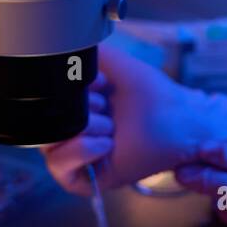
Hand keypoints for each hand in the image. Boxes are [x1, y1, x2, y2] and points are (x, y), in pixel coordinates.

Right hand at [42, 43, 226, 193]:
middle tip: (104, 106)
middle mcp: (75, 132)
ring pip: (50, 146)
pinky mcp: (89, 178)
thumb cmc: (154, 95)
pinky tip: (105, 143)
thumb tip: (59, 47)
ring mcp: (80, 156)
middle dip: (75, 111)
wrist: (181, 119)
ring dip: (81, 130)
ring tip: (110, 126)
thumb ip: (86, 53)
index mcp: (77, 107)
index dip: (65, 91)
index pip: (45, 102)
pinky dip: (79, 151)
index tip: (97, 85)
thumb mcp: (115, 65)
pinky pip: (60, 169)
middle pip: (45, 124)